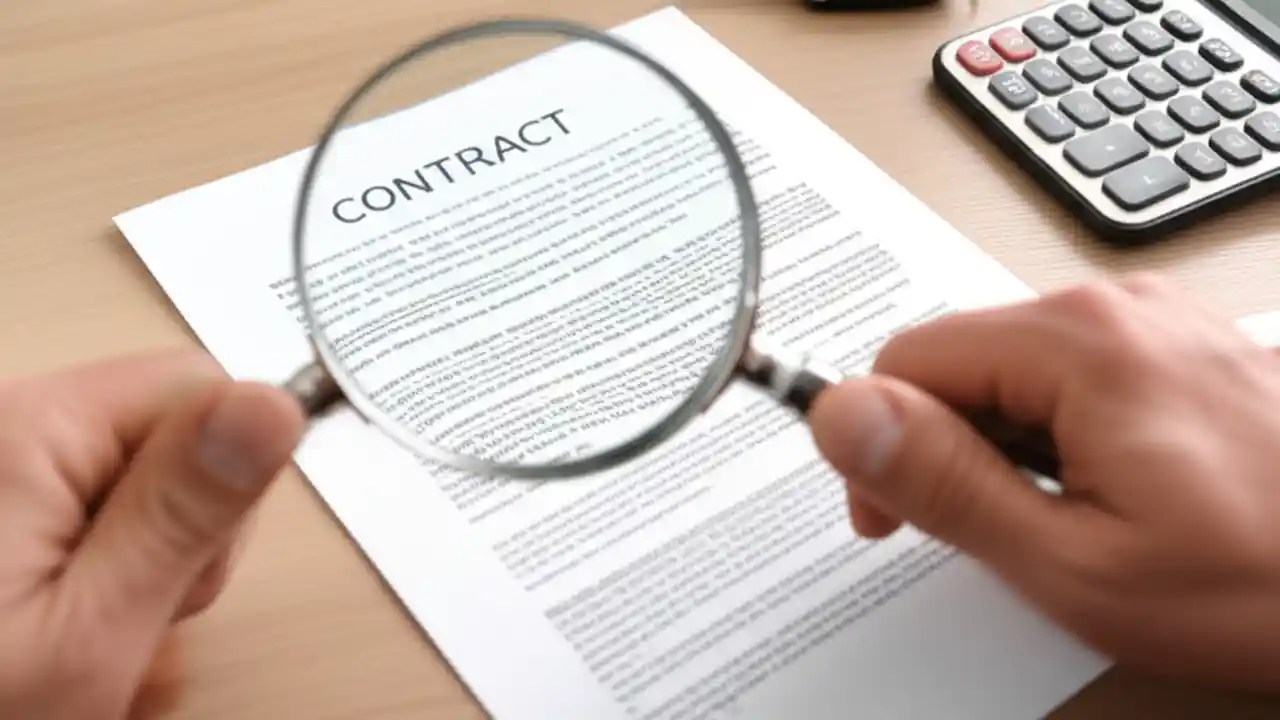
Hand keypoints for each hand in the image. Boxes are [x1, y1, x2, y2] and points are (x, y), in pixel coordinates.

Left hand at [0, 351, 303, 718]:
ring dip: (155, 545)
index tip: (181, 559)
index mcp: (29, 430)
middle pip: (178, 425)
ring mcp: (4, 456)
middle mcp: (8, 419)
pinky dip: (115, 553)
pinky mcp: (8, 489)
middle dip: (188, 520)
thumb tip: (273, 405)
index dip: (222, 477)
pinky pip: (107, 493)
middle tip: (133, 606)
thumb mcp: (91, 632)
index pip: (201, 384)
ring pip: (153, 466)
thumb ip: (185, 513)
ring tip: (98, 617)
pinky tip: (77, 605)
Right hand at [808, 275, 1279, 691]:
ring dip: (1006, 444)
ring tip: (1063, 518)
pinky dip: (1057, 432)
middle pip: (961, 357)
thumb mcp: (1071, 561)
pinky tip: (1103, 491)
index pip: (906, 358)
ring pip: (1013, 369)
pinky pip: (1073, 374)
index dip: (879, 442)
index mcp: (1081, 342)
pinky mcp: (1179, 346)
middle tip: (988, 530)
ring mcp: (1156, 321)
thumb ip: (945, 482)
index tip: (893, 512)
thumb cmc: (1262, 586)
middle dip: (947, 445)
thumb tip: (841, 414)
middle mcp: (1117, 306)